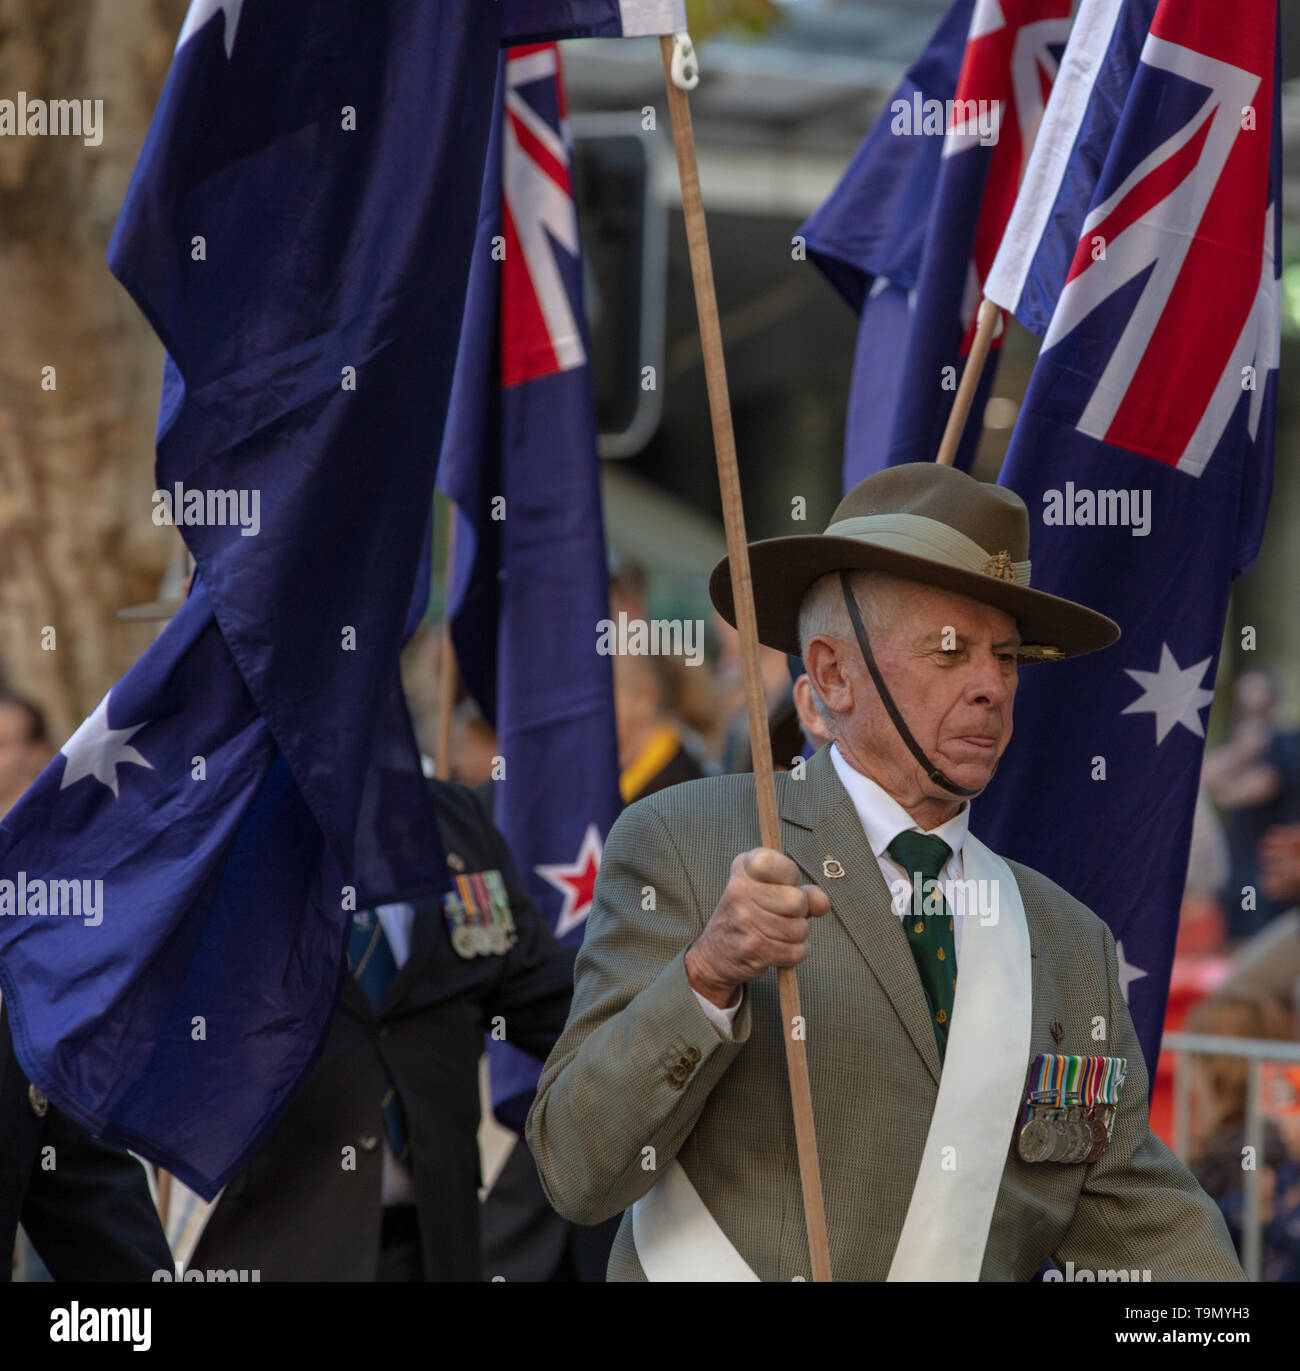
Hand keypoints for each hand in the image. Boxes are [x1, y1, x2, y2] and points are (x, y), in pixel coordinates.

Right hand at [685, 848, 830, 1008]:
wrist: (714, 953)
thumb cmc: (748, 916)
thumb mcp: (770, 892)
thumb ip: (802, 891)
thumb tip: (821, 903)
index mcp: (745, 868)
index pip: (784, 866)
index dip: (791, 879)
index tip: (781, 885)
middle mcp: (740, 890)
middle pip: (798, 901)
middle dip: (799, 913)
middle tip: (781, 915)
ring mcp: (745, 919)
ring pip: (799, 929)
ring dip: (796, 936)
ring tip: (776, 933)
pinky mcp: (753, 948)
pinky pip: (796, 951)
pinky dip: (794, 954)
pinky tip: (777, 948)